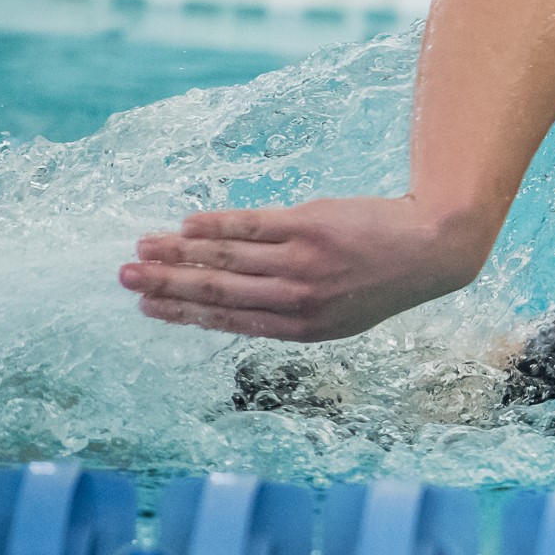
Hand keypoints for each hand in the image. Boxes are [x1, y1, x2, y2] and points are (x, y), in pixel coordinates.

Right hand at [119, 196, 493, 341]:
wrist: (431, 247)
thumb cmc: (380, 280)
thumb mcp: (338, 314)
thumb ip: (289, 311)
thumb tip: (235, 304)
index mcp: (303, 328)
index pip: (229, 321)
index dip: (183, 315)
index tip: (147, 309)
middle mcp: (297, 299)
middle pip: (217, 293)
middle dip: (166, 286)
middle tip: (124, 279)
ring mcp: (301, 263)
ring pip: (226, 260)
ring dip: (178, 254)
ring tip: (143, 248)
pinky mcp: (307, 226)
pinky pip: (250, 227)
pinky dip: (215, 227)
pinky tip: (187, 225)